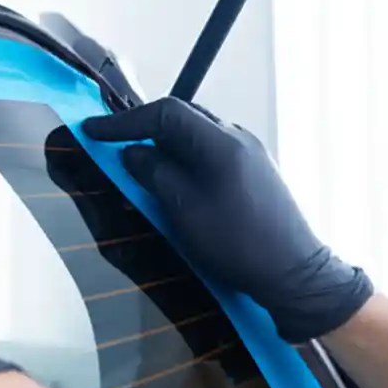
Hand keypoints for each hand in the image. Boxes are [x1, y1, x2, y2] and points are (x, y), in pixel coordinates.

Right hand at [83, 98, 372, 342]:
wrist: (295, 274)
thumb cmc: (236, 243)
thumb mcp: (184, 210)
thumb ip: (154, 174)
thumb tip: (131, 152)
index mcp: (220, 142)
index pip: (165, 113)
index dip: (124, 121)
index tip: (92, 131)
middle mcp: (237, 137)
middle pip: (183, 116)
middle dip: (144, 126)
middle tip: (113, 143)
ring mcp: (250, 152)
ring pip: (198, 133)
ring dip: (165, 142)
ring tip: (139, 161)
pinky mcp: (256, 170)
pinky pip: (211, 149)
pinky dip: (185, 155)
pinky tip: (174, 178)